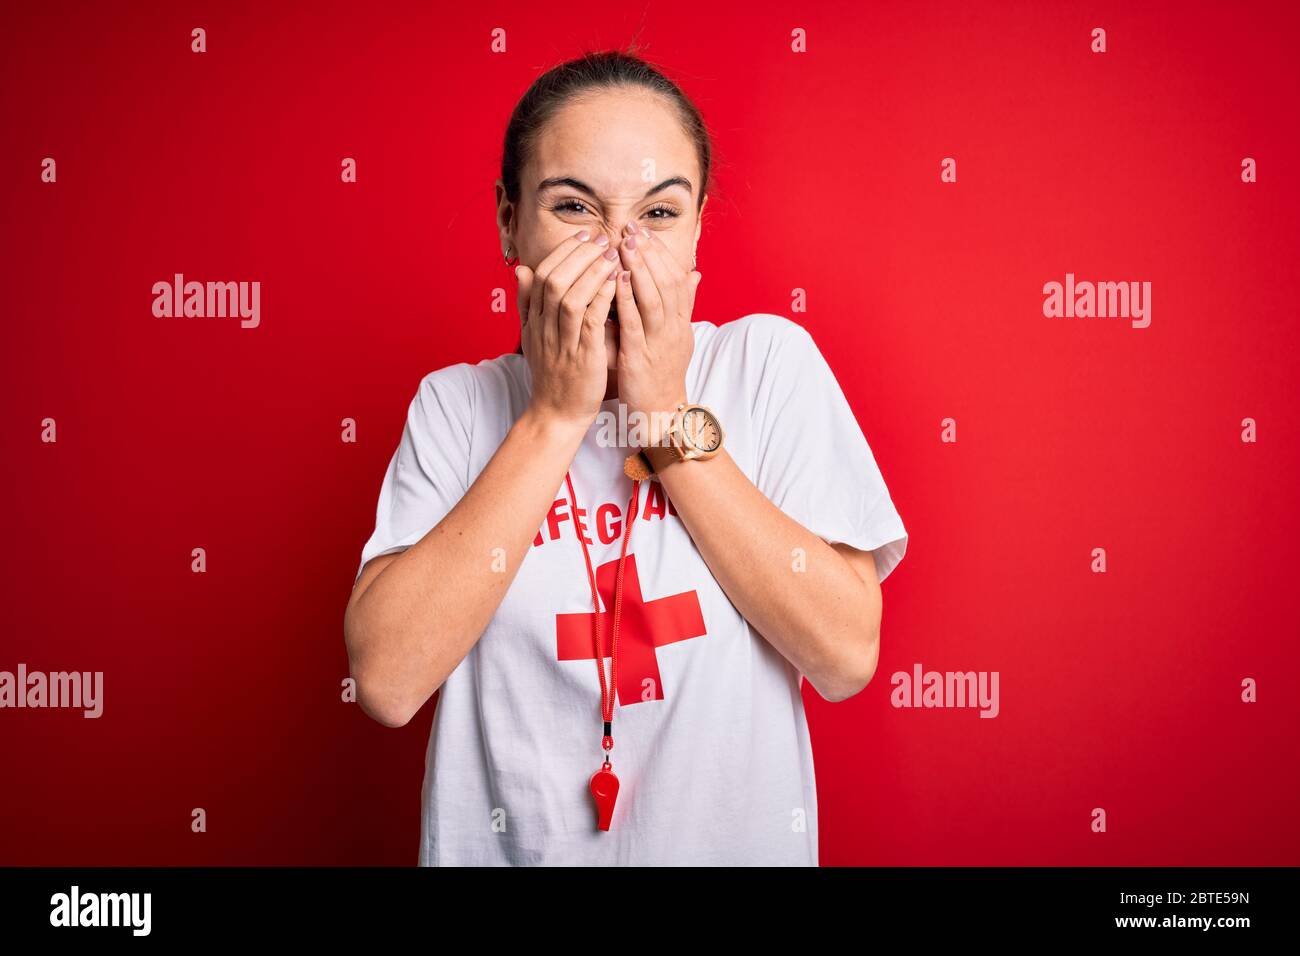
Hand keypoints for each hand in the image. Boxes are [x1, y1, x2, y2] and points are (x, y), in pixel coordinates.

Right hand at [515, 230, 620, 426]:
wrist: (557, 413)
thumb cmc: (553, 372)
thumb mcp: (533, 336)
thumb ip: (528, 303)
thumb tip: (522, 269)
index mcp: (533, 321)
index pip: (542, 274)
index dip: (564, 251)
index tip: (584, 235)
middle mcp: (544, 328)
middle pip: (554, 280)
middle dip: (578, 255)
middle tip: (601, 239)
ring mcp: (562, 342)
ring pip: (570, 297)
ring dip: (591, 272)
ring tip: (611, 255)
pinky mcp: (582, 357)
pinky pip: (590, 321)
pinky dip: (602, 298)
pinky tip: (616, 282)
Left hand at [613, 222, 701, 444]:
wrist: (661, 414)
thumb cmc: (663, 373)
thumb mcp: (678, 336)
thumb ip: (683, 305)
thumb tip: (694, 273)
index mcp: (681, 322)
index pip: (675, 278)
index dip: (661, 253)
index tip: (645, 231)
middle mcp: (674, 329)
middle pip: (666, 282)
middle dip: (649, 253)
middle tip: (632, 229)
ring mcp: (658, 342)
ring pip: (654, 298)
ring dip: (639, 268)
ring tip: (625, 245)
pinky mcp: (640, 357)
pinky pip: (634, 323)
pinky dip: (627, 299)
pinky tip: (618, 279)